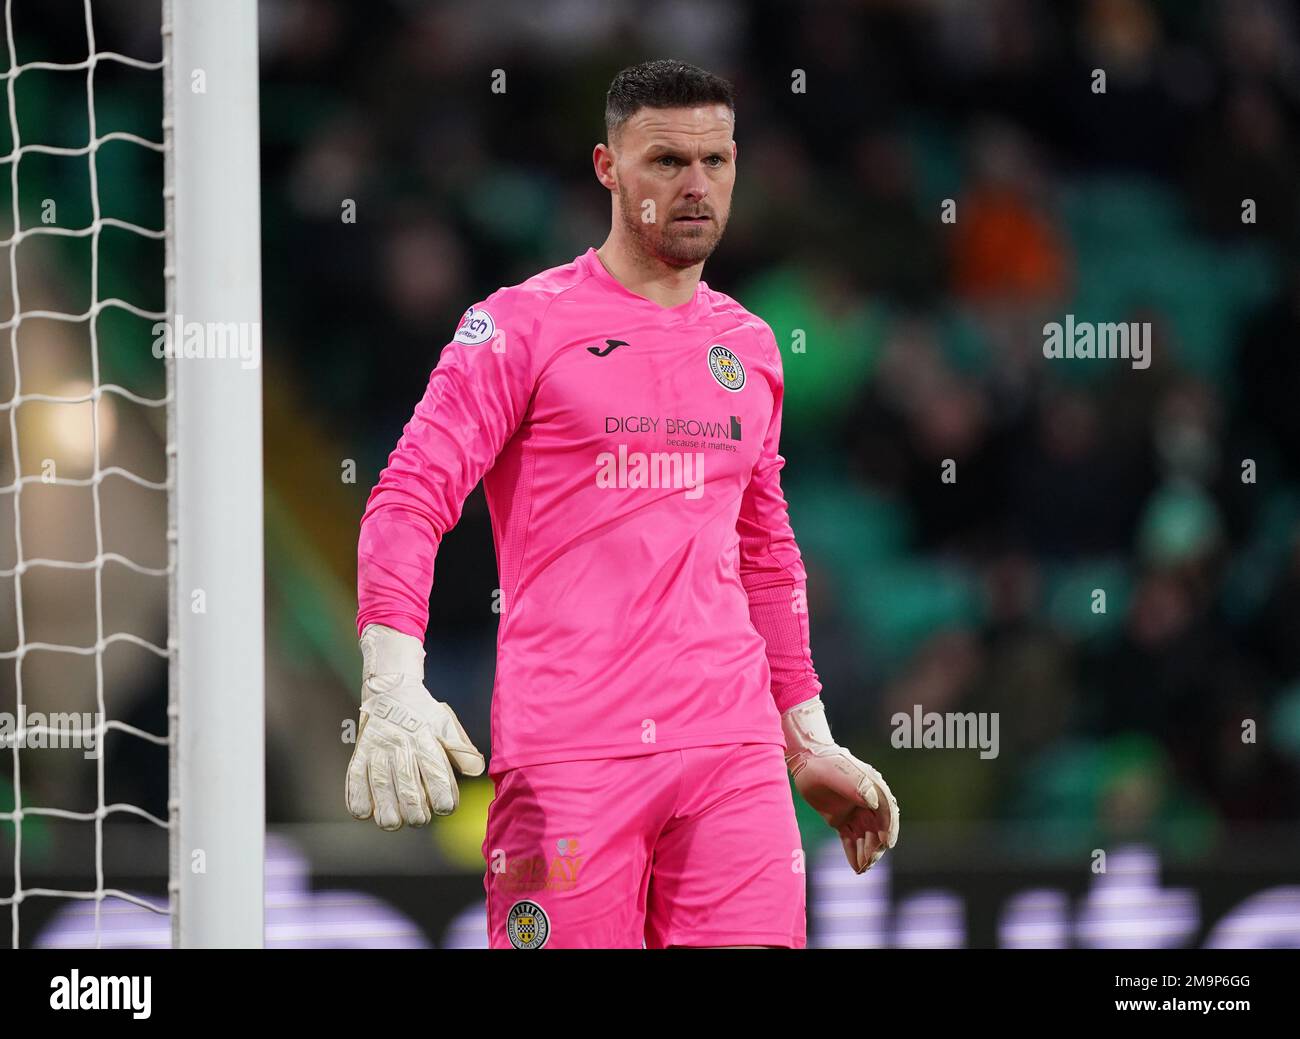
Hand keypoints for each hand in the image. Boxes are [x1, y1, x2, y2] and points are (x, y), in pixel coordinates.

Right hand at [346, 624, 485, 829]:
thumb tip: (476, 770)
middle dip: (417, 815)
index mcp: (426, 739)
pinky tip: (369, 810)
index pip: (437, 776)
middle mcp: (401, 746)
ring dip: (389, 815)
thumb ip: (462, 750)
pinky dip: (360, 804)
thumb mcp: (446, 725)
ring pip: (382, 793)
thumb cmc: (423, 715)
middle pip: (409, 792)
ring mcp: (377, 751)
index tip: (445, 807)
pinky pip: (354, 784)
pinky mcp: (358, 754)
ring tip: (396, 820)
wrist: (390, 692)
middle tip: (420, 818)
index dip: (443, 800)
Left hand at [781, 696, 898, 872]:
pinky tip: (856, 868)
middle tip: (869, 861)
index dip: (889, 829)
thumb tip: (875, 803)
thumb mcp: (840, 772)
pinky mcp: (842, 821)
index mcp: (874, 790)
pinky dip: (853, 854)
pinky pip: (850, 840)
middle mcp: (868, 804)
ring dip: (866, 854)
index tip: (886, 843)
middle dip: (876, 847)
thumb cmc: (825, 763)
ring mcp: (855, 813)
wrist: (807, 761)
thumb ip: (857, 786)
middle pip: (878, 830)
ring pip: (865, 838)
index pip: (888, 812)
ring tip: (863, 869)